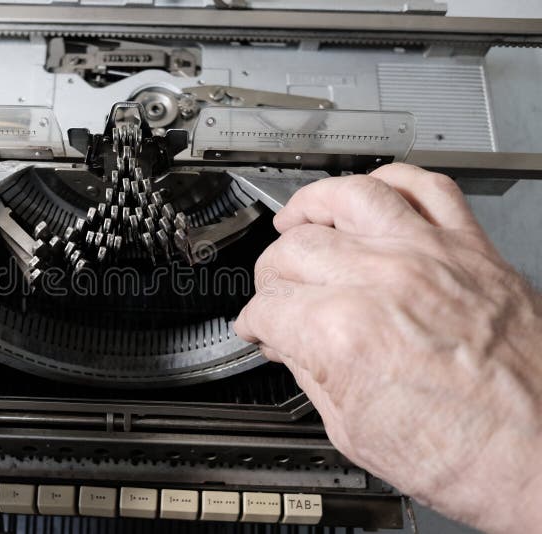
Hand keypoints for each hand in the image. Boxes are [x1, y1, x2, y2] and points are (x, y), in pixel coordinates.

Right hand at [234, 164, 541, 532]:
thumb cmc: (468, 456)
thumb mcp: (355, 432)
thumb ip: (311, 374)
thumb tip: (289, 343)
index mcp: (342, 333)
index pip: (268, 307)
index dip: (253, 322)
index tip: (258, 328)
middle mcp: (382, 281)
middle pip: (294, 250)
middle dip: (270, 274)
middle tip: (274, 292)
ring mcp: (428, 256)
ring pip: (349, 197)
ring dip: (311, 206)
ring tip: (298, 219)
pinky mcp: (470, 249)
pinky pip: (425, 186)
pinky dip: (390, 181)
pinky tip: (372, 194)